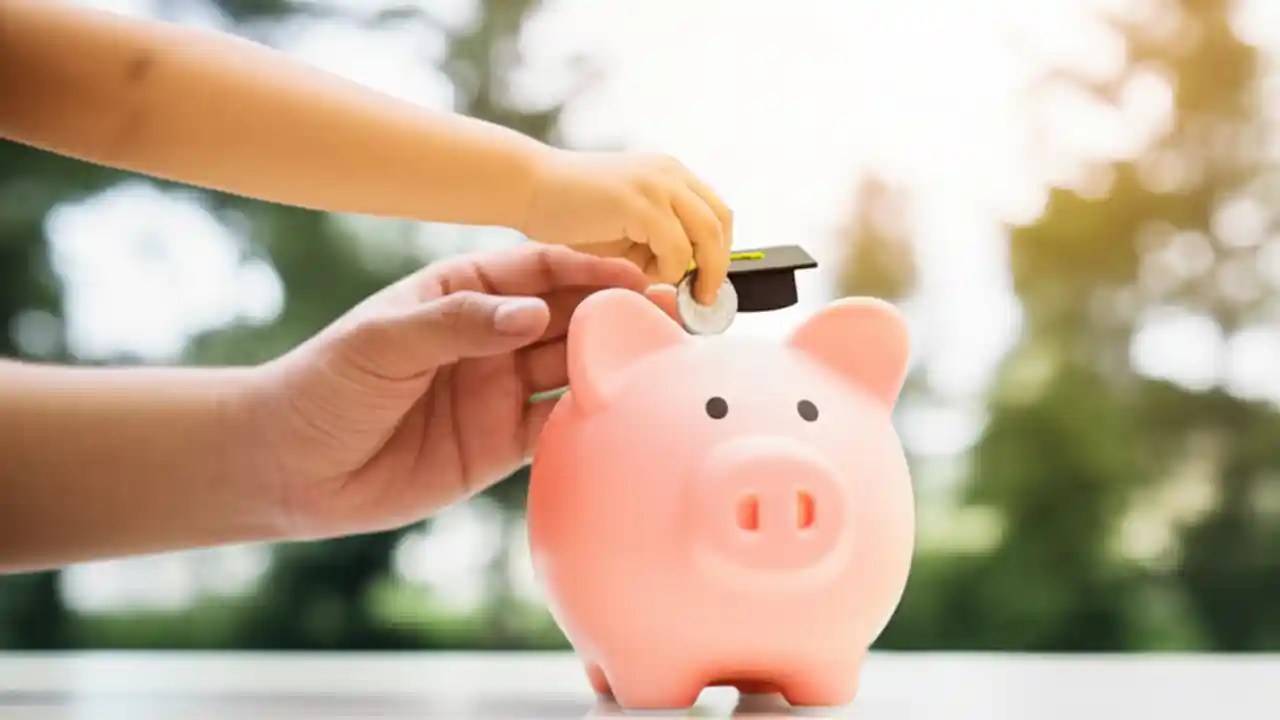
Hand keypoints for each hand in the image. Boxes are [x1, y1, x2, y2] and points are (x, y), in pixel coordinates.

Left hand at [244, 244, 657, 538]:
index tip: (634, 273)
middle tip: (670, 313)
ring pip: (569, 368)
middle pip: (566, 316)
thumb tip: (534, 314)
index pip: (537, 269)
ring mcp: (496, 388)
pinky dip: (590, 418)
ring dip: (613, 362)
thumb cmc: (325, 385)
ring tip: (663, 359)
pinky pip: (555, 425)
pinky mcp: (498, 443)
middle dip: (616, 312)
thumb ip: (459, 324)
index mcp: (461, 291)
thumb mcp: (383, 341)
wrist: (289, 468)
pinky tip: (624, 413)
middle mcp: (488, 336)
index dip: (587, 268)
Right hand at [520, 149, 732, 304]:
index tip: (707, 282)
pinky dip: (667, 269)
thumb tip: (684, 278)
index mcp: (670, 174)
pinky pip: (676, 247)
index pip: (717, 213)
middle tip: (701, 296)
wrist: (527, 186)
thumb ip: (658, 244)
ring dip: (696, 270)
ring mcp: (657, 183)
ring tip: (671, 288)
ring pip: (707, 235)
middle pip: (721, 221)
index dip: (719, 251)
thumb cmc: (569, 211)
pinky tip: (642, 273)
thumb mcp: (626, 227)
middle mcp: (670, 172)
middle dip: (717, 265)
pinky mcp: (640, 202)